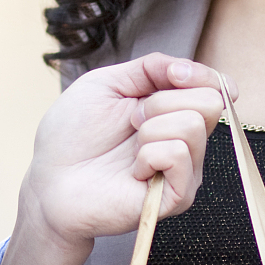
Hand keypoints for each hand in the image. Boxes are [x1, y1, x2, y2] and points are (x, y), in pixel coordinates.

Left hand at [22, 53, 230, 247]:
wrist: (50, 180)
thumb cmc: (72, 135)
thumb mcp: (107, 82)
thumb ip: (151, 68)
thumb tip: (188, 69)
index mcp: (173, 110)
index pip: (215, 87)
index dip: (201, 74)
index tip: (172, 75)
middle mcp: (185, 140)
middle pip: (211, 102)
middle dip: (162, 100)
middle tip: (133, 120)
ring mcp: (184, 169)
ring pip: (193, 126)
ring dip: (150, 128)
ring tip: (130, 146)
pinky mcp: (176, 196)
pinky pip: (178, 155)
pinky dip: (148, 154)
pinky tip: (133, 170)